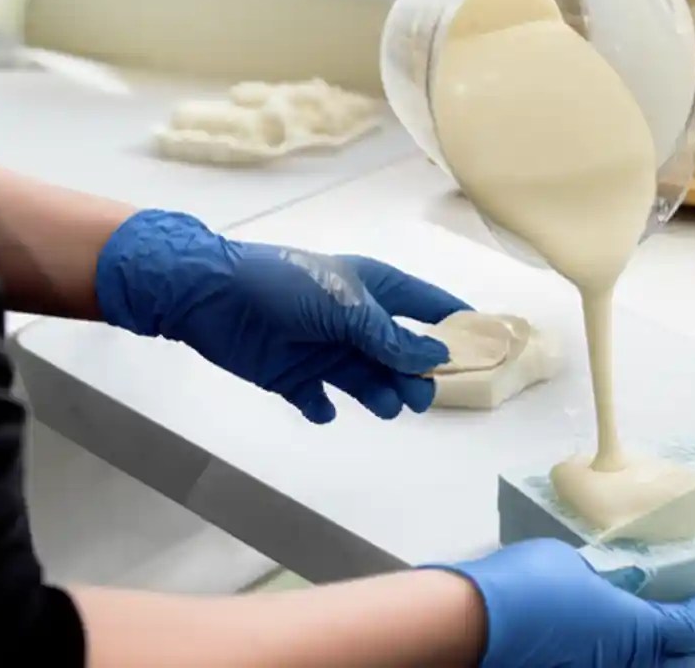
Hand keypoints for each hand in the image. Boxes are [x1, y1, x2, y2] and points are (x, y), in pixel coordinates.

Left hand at [95, 210, 470, 422]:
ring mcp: (325, 349)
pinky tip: (323, 407)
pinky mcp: (294, 375)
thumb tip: (436, 357)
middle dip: (415, 376)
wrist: (210, 296)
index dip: (454, 323)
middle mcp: (354, 321)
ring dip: (380, 394)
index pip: (426, 305)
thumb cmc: (284, 286)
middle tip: (417, 397)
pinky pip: (320, 400)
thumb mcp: (346, 305)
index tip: (484, 347)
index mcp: (372, 289)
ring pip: (368, 380)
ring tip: (383, 405)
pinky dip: (324, 408)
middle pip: (400, 354)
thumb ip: (390, 336)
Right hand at [439, 539, 694, 667]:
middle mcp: (623, 664)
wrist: (469, 627)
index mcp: (637, 630)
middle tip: (686, 624)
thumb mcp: (572, 565)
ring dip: (648, 656)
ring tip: (642, 634)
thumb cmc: (522, 590)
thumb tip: (620, 582)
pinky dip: (613, 657)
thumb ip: (605, 578)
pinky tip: (601, 642)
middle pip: (678, 665)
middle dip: (685, 646)